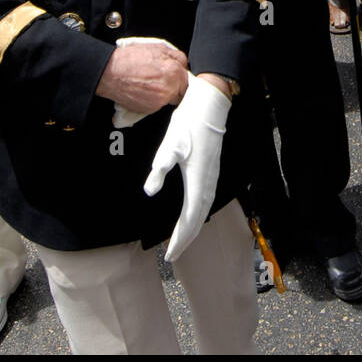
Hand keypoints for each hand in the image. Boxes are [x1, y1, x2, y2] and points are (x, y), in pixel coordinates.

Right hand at [96, 39, 188, 114]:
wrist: (110, 72)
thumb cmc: (130, 59)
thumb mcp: (157, 48)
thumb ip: (176, 57)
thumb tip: (183, 64)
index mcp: (174, 72)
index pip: (188, 80)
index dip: (180, 78)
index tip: (175, 77)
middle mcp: (169, 88)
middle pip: (181, 92)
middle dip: (174, 87)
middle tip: (160, 80)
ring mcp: (160, 101)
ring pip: (169, 99)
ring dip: (163, 94)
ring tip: (149, 83)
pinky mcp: (150, 109)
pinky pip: (157, 105)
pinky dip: (153, 100)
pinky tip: (143, 90)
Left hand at [143, 75, 230, 261]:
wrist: (209, 106)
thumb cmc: (188, 124)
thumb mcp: (169, 145)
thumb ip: (159, 169)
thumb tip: (149, 192)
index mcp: (198, 181)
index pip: (189, 219)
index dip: (179, 239)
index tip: (169, 254)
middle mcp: (208, 183)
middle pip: (198, 220)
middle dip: (185, 239)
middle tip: (172, 255)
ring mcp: (212, 177)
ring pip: (203, 211)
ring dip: (192, 228)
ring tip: (180, 241)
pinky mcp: (211, 171)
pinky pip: (206, 201)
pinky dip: (198, 215)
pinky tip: (192, 216)